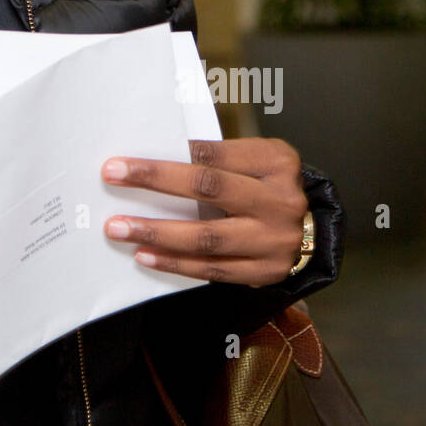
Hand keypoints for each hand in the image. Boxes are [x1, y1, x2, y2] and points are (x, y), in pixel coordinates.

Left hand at [101, 138, 307, 287]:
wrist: (313, 230)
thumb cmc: (270, 186)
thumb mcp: (257, 159)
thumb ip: (218, 157)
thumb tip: (158, 156)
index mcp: (277, 162)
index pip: (216, 154)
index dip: (173, 154)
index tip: (129, 158)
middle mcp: (279, 200)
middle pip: (210, 187)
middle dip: (156, 181)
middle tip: (112, 176)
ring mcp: (274, 240)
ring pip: (207, 237)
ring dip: (157, 232)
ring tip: (119, 227)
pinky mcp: (265, 272)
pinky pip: (212, 270)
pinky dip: (175, 264)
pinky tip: (146, 256)